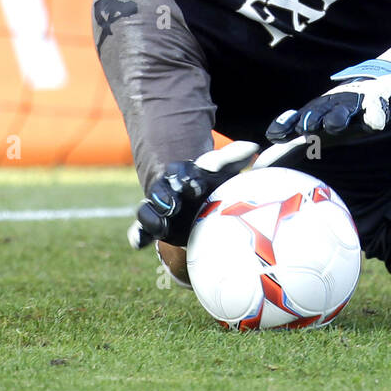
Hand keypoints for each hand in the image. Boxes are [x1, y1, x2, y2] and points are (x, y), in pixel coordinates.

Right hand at [132, 140, 258, 247]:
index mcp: (186, 175)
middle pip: (162, 190)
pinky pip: (141, 231)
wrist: (206, 208)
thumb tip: (252, 146)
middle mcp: (170, 190)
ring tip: (160, 226)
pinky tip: (139, 244)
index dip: (187, 178)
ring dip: (151, 216)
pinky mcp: (156, 227)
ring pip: (148, 209)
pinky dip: (138, 236)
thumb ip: (234, 159)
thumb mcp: (226, 171)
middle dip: (165, 197)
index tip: (197, 187)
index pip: (182, 172)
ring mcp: (161, 209)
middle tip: (173, 206)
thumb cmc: (219, 185)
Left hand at [266, 58, 390, 141]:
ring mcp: (353, 105)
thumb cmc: (338, 113)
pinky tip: (374, 124)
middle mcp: (331, 107)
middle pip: (318, 112)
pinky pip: (375, 113)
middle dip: (310, 119)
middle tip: (305, 128)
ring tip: (333, 125)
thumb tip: (264, 153)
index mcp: (315, 112)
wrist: (372, 89)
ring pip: (343, 112)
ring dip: (336, 119)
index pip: (296, 120)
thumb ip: (291, 141)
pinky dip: (374, 118)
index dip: (285, 126)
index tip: (273, 135)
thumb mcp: (316, 124)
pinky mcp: (374, 105)